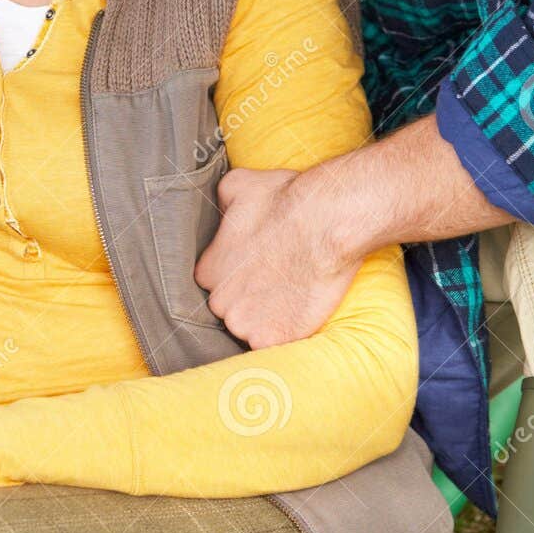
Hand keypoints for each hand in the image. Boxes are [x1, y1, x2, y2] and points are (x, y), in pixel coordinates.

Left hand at [194, 165, 361, 346]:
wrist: (325, 221)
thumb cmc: (285, 200)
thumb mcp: (237, 185)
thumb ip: (221, 204)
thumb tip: (220, 208)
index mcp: (208, 270)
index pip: (215, 283)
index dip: (238, 277)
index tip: (258, 269)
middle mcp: (219, 300)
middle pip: (231, 309)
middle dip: (250, 300)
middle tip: (279, 282)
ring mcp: (244, 323)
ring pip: (251, 329)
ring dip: (268, 319)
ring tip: (292, 297)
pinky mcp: (271, 339)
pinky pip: (273, 346)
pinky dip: (286, 335)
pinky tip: (299, 314)